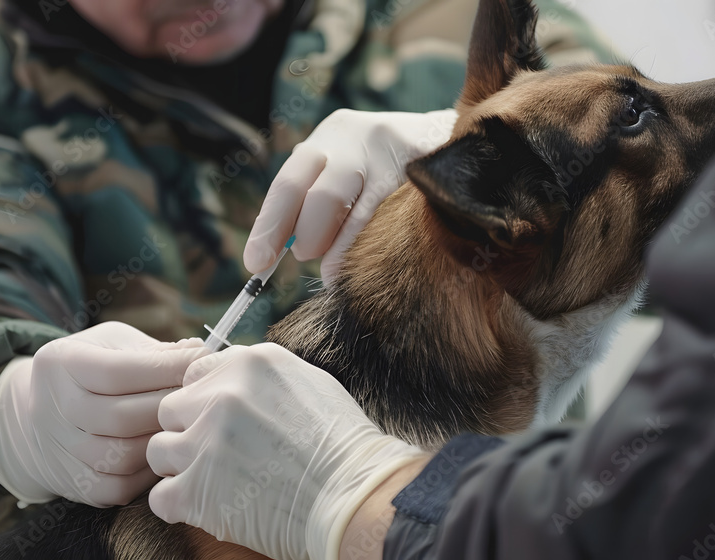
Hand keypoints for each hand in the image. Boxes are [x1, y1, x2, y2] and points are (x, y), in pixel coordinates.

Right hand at [0, 321, 206, 507]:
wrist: (39, 412)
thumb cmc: (92, 368)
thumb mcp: (112, 344)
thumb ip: (152, 350)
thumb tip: (197, 355)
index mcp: (60, 363)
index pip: (116, 371)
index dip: (166, 367)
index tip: (200, 359)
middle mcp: (51, 407)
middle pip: (119, 417)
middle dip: (168, 407)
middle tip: (198, 397)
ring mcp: (57, 449)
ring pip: (119, 457)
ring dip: (160, 441)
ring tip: (183, 424)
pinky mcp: (72, 482)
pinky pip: (116, 487)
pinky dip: (146, 474)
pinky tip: (163, 451)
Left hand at [147, 343, 426, 559]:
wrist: (355, 498)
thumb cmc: (344, 445)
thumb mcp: (310, 383)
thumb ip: (262, 377)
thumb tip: (234, 378)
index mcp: (249, 364)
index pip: (194, 374)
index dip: (204, 401)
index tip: (222, 424)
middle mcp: (222, 395)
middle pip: (171, 410)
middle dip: (189, 432)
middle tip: (219, 456)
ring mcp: (206, 442)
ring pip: (159, 450)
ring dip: (181, 468)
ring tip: (214, 482)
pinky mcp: (196, 489)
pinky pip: (160, 496)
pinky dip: (178, 506)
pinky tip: (207, 507)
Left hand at [244, 108, 456, 283]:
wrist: (458, 140)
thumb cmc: (392, 170)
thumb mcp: (351, 173)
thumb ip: (319, 205)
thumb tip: (288, 253)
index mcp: (329, 137)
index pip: (288, 182)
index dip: (269, 225)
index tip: (255, 262)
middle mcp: (352, 137)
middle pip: (311, 191)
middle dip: (300, 234)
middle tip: (301, 257)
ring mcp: (385, 150)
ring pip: (337, 201)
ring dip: (327, 244)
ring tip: (327, 270)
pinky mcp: (416, 168)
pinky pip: (379, 216)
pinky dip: (358, 247)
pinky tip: (354, 269)